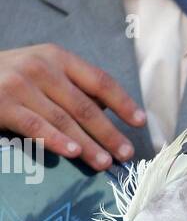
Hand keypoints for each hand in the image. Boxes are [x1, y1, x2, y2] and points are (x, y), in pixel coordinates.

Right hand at [0, 44, 145, 168]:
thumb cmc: (10, 76)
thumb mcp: (42, 71)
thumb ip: (71, 87)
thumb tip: (108, 112)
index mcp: (58, 57)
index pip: (99, 80)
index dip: (122, 102)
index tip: (140, 122)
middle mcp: (42, 67)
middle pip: (85, 105)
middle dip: (108, 132)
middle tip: (125, 154)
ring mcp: (21, 84)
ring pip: (63, 119)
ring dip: (88, 144)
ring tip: (105, 163)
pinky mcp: (3, 104)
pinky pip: (35, 125)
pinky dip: (55, 140)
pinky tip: (73, 153)